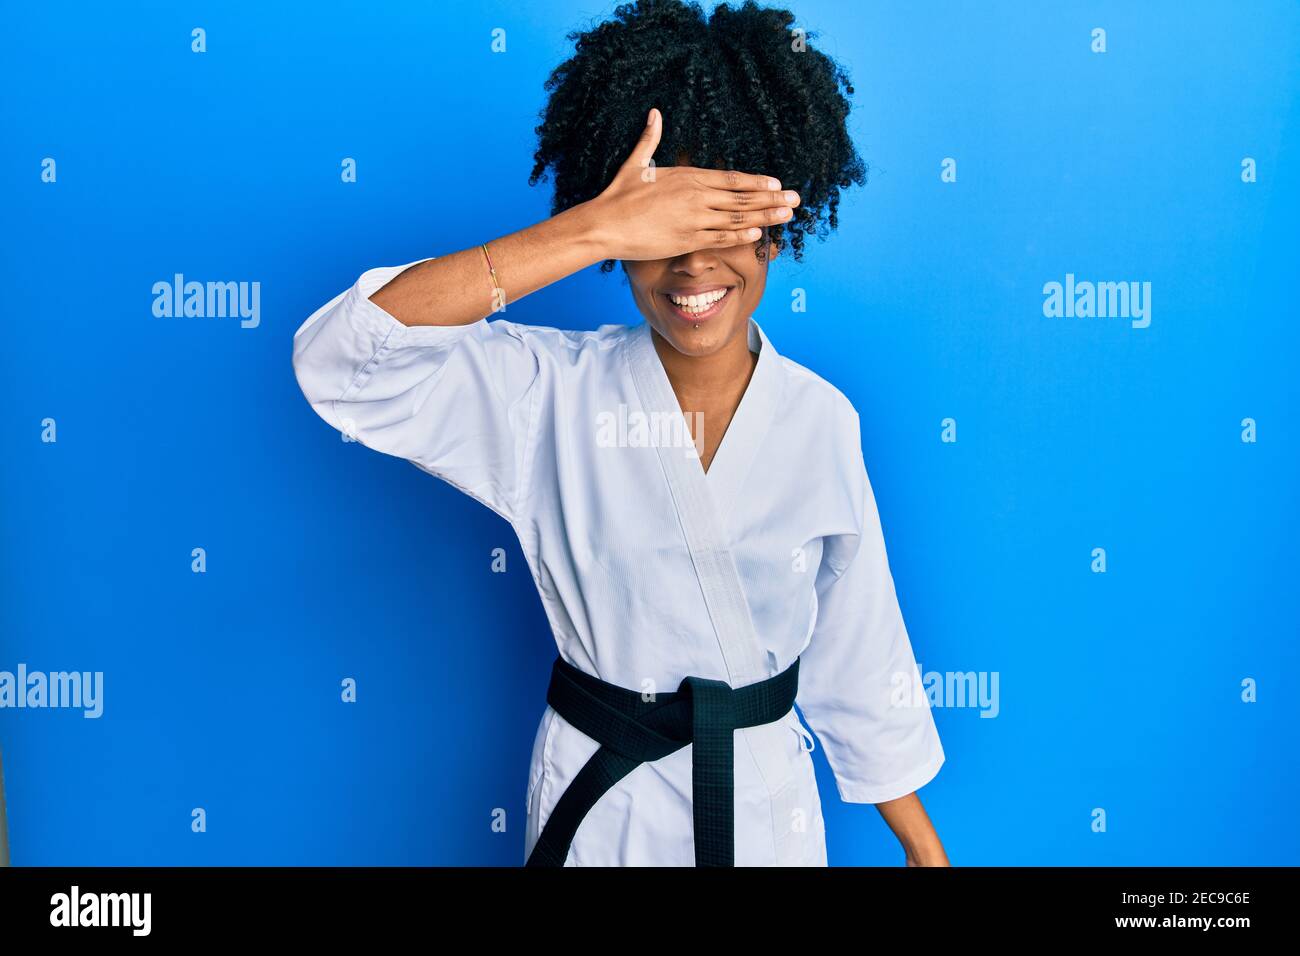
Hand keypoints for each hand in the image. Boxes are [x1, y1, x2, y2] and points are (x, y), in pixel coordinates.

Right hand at [583, 107, 799, 261]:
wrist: (605, 224)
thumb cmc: (618, 195)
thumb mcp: (636, 163)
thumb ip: (650, 139)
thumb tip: (654, 113)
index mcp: (689, 177)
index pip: (732, 178)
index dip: (757, 182)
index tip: (777, 183)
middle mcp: (697, 197)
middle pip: (743, 198)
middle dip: (772, 199)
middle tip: (796, 200)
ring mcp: (694, 219)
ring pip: (738, 219)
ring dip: (765, 217)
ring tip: (787, 216)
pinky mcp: (687, 240)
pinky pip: (721, 238)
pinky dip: (741, 237)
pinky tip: (759, 235)